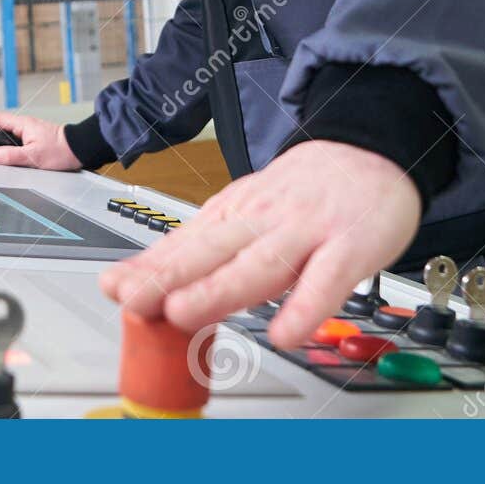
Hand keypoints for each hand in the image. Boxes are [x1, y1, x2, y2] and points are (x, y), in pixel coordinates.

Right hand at [0, 111, 81, 170]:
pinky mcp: (36, 139)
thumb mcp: (33, 156)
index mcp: (23, 124)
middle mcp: (26, 125)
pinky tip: (4, 151)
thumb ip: (10, 156)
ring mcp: (31, 131)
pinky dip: (5, 142)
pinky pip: (15, 138)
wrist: (80, 149)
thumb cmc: (61, 151)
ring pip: (7, 131)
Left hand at [99, 141, 420, 349]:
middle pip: (212, 249)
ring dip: (220, 289)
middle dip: (169, 276)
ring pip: (261, 262)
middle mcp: (264, 219)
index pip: (186, 242)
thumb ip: (207, 252)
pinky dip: (308, 306)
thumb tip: (151, 285)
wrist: (371, 152)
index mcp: (236, 213)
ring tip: (184, 313)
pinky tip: (287, 332)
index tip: (113, 286)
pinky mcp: (350, 245)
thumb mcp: (248, 211)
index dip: (148, 266)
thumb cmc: (305, 193)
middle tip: (133, 299)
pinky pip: (329, 279)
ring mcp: (307, 231)